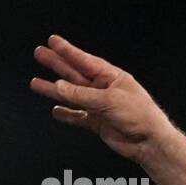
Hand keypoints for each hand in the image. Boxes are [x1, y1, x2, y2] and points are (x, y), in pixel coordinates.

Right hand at [30, 35, 171, 163]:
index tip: (53, 41)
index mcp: (112, 78)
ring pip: (72, 96)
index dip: (68, 51)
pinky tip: (56, 110)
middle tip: (40, 54)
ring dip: (55, 90)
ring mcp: (100, 107)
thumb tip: (59, 87)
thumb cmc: (140, 116)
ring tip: (36, 83)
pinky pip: (78, 116)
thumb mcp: (109, 100)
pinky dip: (67, 114)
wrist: (149, 143)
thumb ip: (82, 95)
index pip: (85, 60)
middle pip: (75, 74)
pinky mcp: (98, 123)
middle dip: (57, 64)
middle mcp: (105, 90)